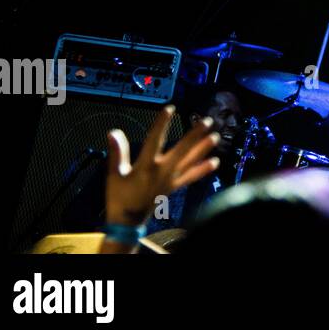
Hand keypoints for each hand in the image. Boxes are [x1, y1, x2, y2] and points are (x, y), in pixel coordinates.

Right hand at [104, 106, 220, 227]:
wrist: (127, 220)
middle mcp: (162, 171)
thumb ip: (117, 152)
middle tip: (207, 122)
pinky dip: (203, 170)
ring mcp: (170, 179)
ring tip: (215, 137)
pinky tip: (214, 162)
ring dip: (203, 149)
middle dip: (195, 135)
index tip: (169, 109)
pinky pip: (191, 177)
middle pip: (182, 149)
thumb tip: (113, 133)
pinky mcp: (174, 187)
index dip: (162, 123)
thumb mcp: (114, 174)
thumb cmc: (119, 197)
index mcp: (146, 165)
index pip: (155, 139)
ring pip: (190, 161)